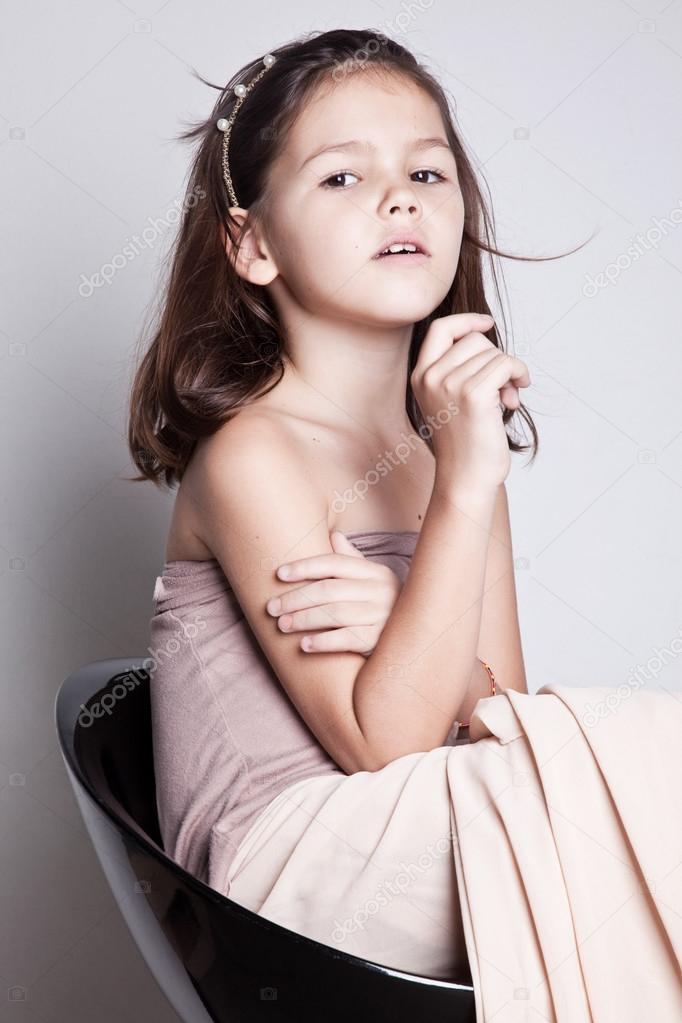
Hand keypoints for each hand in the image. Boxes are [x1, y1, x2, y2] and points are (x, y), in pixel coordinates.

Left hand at [265, 530, 401, 654]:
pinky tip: (303, 645)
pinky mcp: (380, 641)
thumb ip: (353, 560)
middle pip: (329, 590)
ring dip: (304, 620)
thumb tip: (334, 536)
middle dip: (296, 598)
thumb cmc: (386, 604)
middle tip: (272, 608)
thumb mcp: (374, 579)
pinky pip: (347, 640)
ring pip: (335, 614)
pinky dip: (323, 642)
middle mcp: (379, 590)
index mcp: (374, 572)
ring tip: (282, 626)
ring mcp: (382, 616)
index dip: (305, 567)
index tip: (279, 574)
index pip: (334, 563)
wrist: (417, 636)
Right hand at [410, 312, 530, 493]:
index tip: (487, 323)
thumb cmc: (464, 443)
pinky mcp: (474, 394)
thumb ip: (459, 369)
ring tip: (506, 399)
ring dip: (509, 371)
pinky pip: (506, 364)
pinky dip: (518, 374)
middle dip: (495, 357)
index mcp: (420, 377)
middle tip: (503, 386)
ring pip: (493, 352)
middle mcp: (430, 377)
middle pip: (473, 339)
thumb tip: (487, 338)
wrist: (466, 477)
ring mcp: (450, 384)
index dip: (467, 320)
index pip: (440, 329)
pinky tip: (515, 397)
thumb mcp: (450, 400)